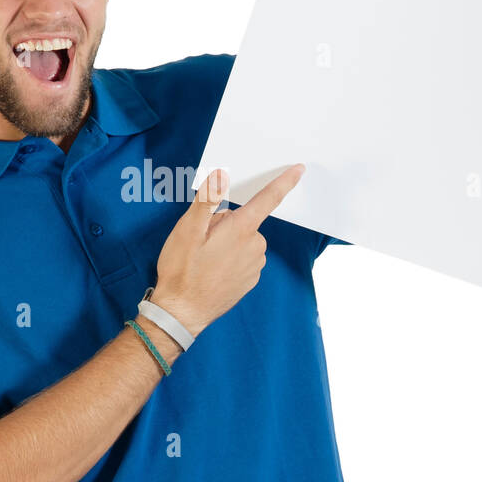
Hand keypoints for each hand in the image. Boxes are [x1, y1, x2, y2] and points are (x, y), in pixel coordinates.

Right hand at [152, 164, 304, 337]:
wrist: (183, 312)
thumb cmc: (183, 270)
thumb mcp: (187, 230)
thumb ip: (208, 201)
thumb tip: (221, 176)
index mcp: (241, 229)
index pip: (268, 199)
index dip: (284, 182)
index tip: (299, 169)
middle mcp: (255, 246)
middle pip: (245, 222)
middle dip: (227, 224)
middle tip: (202, 241)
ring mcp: (255, 266)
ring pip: (243, 241)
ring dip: (228, 243)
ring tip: (204, 259)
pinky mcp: (250, 280)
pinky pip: (244, 259)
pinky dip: (230, 260)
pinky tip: (212, 271)